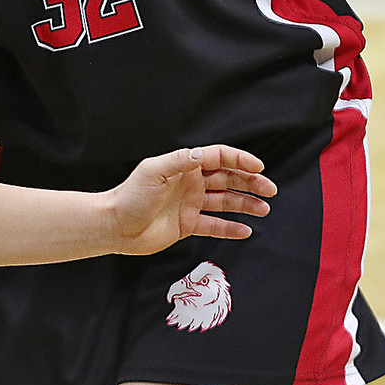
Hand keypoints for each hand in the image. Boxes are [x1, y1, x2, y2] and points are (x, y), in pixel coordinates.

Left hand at [107, 146, 275, 255]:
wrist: (115, 226)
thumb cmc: (129, 196)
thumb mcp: (153, 171)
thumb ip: (180, 161)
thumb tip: (203, 153)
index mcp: (185, 166)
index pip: (219, 157)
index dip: (240, 160)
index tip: (258, 167)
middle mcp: (191, 183)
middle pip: (228, 179)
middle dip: (250, 182)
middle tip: (269, 190)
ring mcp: (191, 204)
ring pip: (226, 201)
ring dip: (246, 204)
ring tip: (264, 209)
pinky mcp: (188, 224)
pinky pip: (214, 225)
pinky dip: (231, 228)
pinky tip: (246, 230)